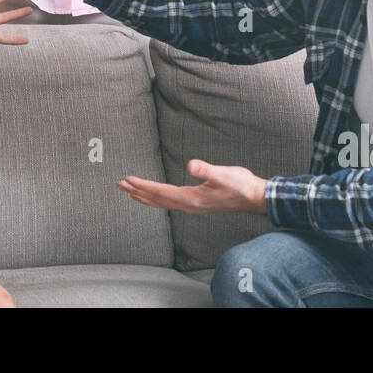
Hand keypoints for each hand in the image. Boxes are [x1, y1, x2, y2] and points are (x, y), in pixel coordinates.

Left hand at [117, 160, 268, 214]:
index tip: (127, 179)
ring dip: (145, 196)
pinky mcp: (197, 204)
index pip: (161, 192)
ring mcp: (192, 207)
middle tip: (119, 184)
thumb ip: (207, 170)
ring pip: (162, 203)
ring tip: (130, 192)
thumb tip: (191, 165)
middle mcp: (189, 206)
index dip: (143, 186)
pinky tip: (155, 196)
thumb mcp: (224, 174)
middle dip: (138, 192)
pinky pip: (170, 202)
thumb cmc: (240, 184)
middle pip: (157, 200)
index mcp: (192, 199)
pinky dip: (158, 199)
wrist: (254, 197)